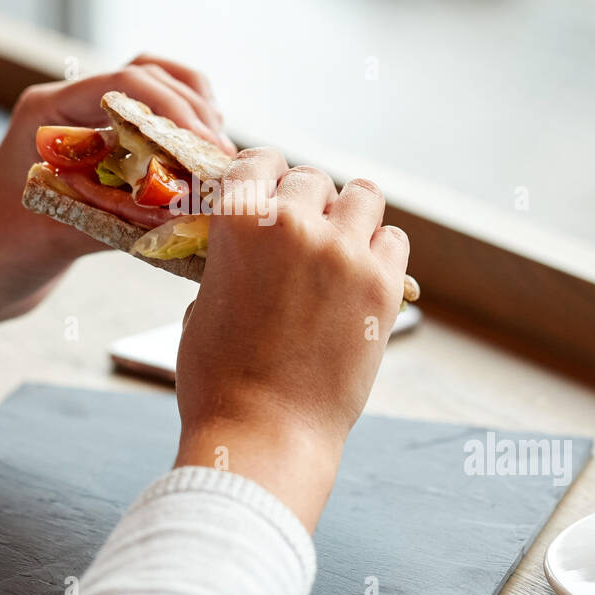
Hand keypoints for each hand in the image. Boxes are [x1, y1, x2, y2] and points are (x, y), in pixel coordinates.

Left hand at [0, 56, 233, 353]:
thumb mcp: (55, 236)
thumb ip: (116, 217)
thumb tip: (187, 209)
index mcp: (47, 112)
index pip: (125, 84)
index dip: (175, 110)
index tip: (208, 148)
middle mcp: (69, 109)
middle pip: (148, 76)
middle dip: (193, 111)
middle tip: (223, 158)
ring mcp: (87, 128)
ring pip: (156, 94)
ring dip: (194, 118)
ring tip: (218, 160)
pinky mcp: (103, 153)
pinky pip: (153, 129)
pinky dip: (184, 143)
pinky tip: (201, 173)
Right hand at [174, 149, 409, 531]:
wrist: (265, 434)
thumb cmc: (218, 378)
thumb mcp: (201, 301)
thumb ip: (228, 259)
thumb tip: (247, 245)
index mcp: (239, 221)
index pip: (259, 161)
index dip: (263, 173)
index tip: (268, 186)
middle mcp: (295, 224)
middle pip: (312, 178)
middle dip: (305, 200)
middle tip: (300, 231)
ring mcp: (344, 252)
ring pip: (363, 195)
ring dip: (349, 213)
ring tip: (339, 242)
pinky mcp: (383, 285)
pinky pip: (394, 239)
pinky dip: (379, 250)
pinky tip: (362, 274)